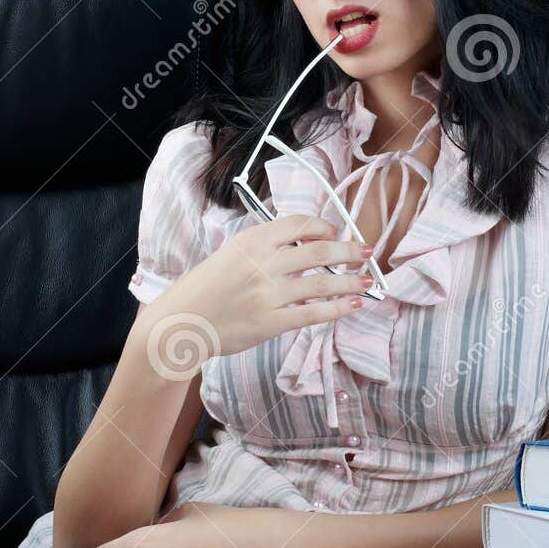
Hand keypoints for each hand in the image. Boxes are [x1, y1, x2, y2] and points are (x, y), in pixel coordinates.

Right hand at [142, 214, 372, 368]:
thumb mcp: (229, 254)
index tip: (336, 231)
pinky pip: (314, 313)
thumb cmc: (204, 289)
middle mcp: (262, 263)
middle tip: (365, 252)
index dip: (323, 226)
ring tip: (368, 280)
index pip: (298, 224)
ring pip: (322, 281)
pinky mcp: (271, 322)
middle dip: (348, 249)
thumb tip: (303, 244)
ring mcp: (268, 294)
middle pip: (318, 250)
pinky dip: (338, 308)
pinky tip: (353, 305)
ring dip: (351, 280)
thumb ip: (262, 247)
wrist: (180, 323)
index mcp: (251, 241)